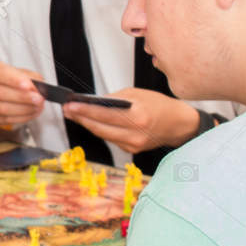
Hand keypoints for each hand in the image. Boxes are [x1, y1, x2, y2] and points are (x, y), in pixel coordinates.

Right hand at [0, 60, 44, 131]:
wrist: (5, 93)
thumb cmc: (14, 80)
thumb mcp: (25, 74)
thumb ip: (32, 78)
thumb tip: (36, 88)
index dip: (14, 80)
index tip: (28, 85)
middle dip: (21, 97)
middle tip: (38, 98)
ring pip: (1, 108)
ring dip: (22, 108)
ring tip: (37, 106)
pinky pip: (4, 119)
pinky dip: (21, 117)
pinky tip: (31, 113)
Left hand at [61, 88, 199, 152]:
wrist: (178, 124)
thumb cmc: (160, 106)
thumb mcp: (138, 94)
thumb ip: (115, 98)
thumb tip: (93, 101)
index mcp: (138, 116)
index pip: (104, 114)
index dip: (85, 110)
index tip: (70, 105)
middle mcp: (135, 134)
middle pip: (100, 128)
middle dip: (81, 118)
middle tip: (67, 109)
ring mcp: (133, 145)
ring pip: (103, 135)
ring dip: (87, 124)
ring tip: (74, 114)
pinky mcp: (132, 150)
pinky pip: (111, 139)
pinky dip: (101, 130)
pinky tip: (91, 122)